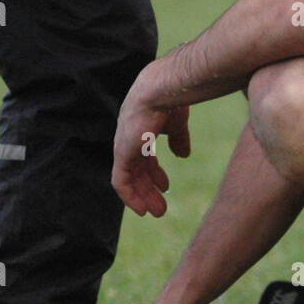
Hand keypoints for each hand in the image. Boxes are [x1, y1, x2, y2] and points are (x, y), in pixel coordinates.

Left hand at [112, 70, 190, 217]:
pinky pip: (120, 181)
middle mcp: (129, 139)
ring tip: (157, 212)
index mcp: (141, 129)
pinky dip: (129, 196)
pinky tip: (141, 208)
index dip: (154, 172)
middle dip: (149, 189)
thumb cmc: (170, 100)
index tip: (165, 186)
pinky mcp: (121, 153)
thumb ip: (178, 139)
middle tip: (161, 208)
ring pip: (129, 179)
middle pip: (137, 170)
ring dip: (142, 197)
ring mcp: (124, 146)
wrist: (160, 90)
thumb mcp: (177, 124)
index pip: (143, 156)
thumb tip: (183, 155)